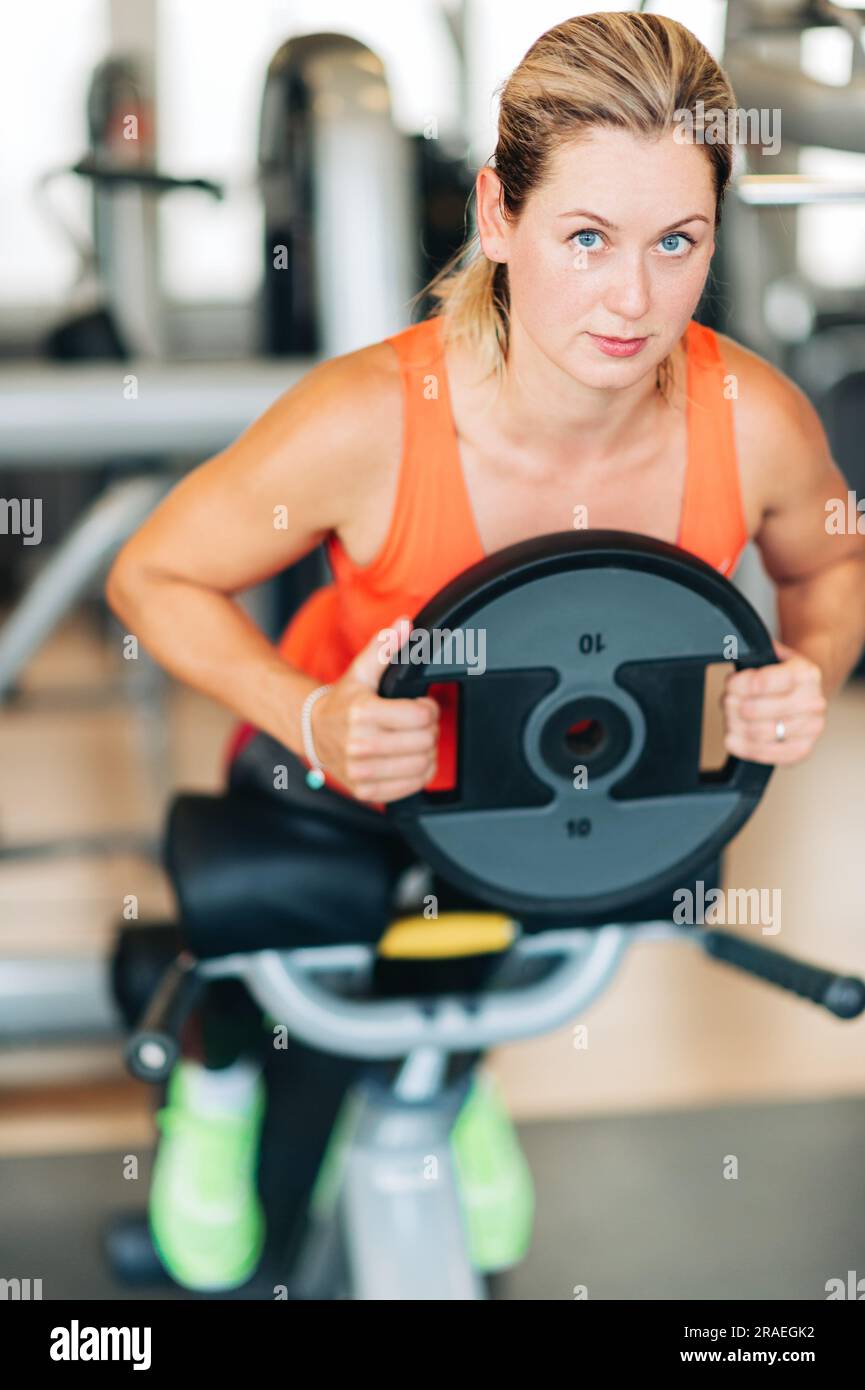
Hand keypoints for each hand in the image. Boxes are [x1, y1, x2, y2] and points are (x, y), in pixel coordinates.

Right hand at [311, 615, 439, 801]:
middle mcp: (360, 745)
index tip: (422, 705)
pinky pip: (413, 786)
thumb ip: (383, 647)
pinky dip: (420, 773)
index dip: (429, 707)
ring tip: (415, 740)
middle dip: (429, 729)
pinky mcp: (366, 791)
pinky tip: (410, 759)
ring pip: (423, 765)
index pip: (420, 715)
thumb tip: (402, 625)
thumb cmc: (343, 703)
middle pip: (425, 741)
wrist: (315, 733)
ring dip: (427, 752)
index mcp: (363, 713)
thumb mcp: (361, 671)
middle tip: (418, 723)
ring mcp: (362, 771)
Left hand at [722, 640, 826, 765]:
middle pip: (752, 710)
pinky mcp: (801, 750)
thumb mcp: (773, 655)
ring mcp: (810, 729)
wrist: (808, 694)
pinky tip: (734, 737)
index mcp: (805, 673)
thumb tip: (732, 649)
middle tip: (729, 700)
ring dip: (734, 724)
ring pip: (754, 733)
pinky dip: (742, 747)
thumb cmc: (784, 677)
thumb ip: (754, 653)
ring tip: (733, 716)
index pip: (761, 683)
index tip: (731, 684)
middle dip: (731, 704)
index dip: (737, 684)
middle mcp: (813, 702)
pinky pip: (764, 754)